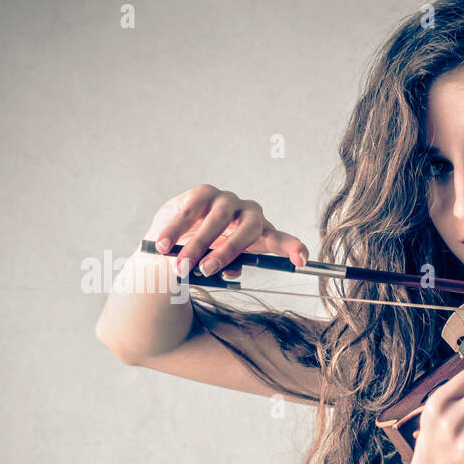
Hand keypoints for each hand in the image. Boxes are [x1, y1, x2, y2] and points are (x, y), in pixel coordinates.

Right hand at [145, 183, 308, 277]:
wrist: (175, 242)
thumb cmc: (205, 257)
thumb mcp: (219, 267)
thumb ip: (227, 268)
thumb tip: (230, 270)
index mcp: (261, 235)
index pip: (281, 241)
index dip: (293, 249)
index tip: (301, 261)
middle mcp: (249, 214)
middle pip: (249, 229)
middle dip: (227, 251)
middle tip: (206, 270)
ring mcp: (228, 201)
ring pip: (217, 220)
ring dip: (197, 244)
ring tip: (181, 266)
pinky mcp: (204, 193)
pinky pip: (191, 210)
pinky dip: (176, 231)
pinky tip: (163, 245)